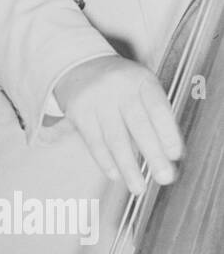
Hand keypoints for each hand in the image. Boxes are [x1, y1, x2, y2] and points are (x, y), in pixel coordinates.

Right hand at [53, 56, 182, 195]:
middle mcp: (119, 87)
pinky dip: (105, 161)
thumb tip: (169, 155)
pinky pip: (94, 142)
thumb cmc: (121, 85)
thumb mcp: (140, 87)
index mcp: (141, 80)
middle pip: (138, 125)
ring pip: (115, 139)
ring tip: (139, 188)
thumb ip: (155, 114)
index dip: (168, 133)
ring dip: (128, 167)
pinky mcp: (78, 112)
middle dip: (153, 154)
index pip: (158, 108)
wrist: (78, 66)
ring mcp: (96, 99)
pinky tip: (115, 175)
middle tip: (165, 177)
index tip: (176, 155)